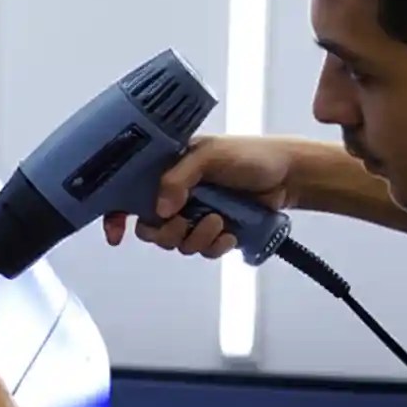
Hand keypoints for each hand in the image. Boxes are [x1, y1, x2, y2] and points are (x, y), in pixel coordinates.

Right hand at [103, 134, 302, 257]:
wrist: (291, 176)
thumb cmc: (251, 156)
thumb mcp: (209, 155)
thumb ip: (178, 177)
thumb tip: (159, 209)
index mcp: (165, 171)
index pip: (127, 194)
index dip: (115, 216)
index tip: (116, 234)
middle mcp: (174, 195)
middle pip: (149, 228)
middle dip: (166, 232)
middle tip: (184, 222)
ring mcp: (194, 215)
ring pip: (175, 243)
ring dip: (195, 238)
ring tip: (219, 222)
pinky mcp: (213, 233)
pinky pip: (201, 251)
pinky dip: (214, 246)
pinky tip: (229, 234)